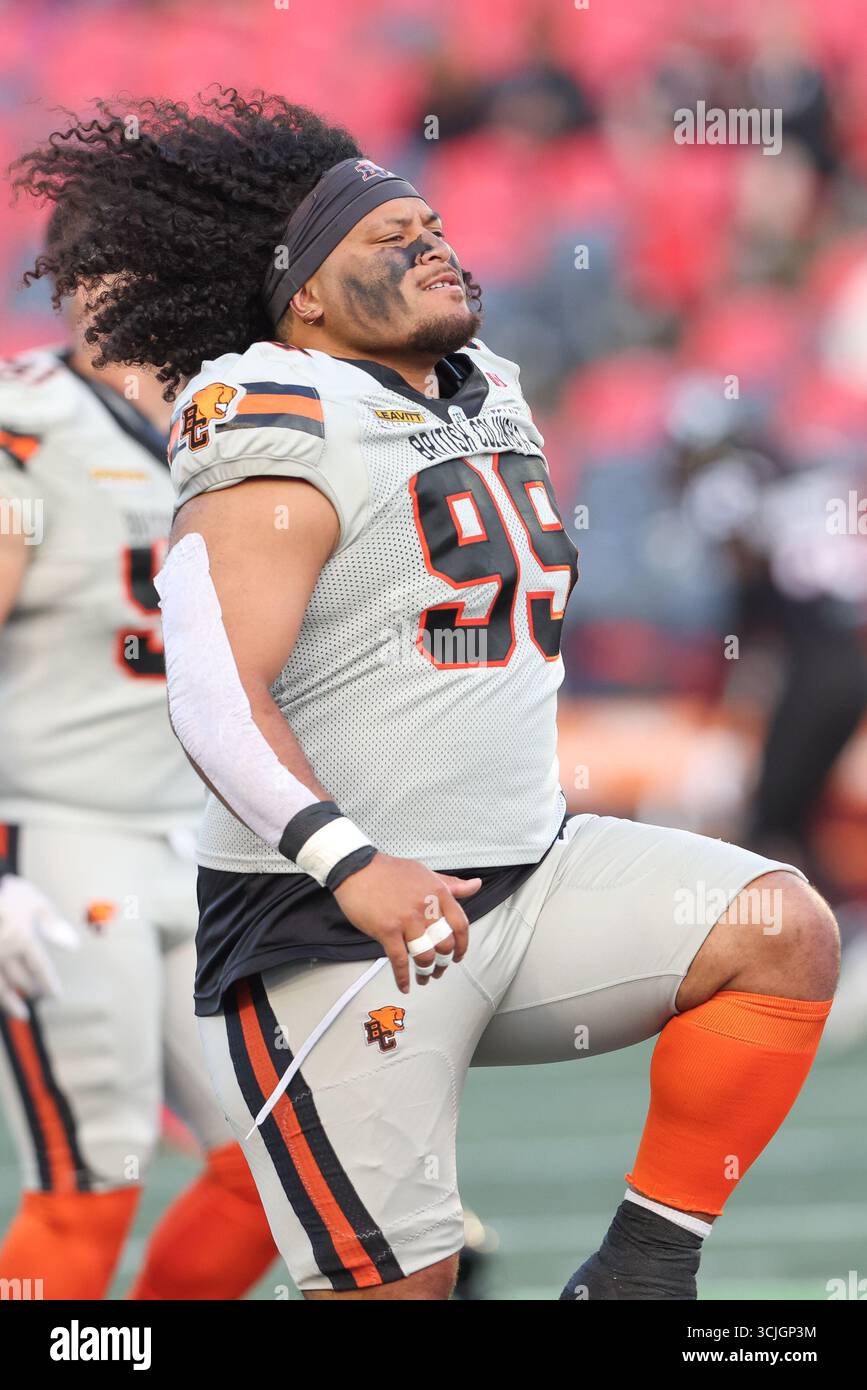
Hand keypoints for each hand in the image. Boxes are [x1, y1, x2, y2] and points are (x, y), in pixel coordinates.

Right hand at [0, 875, 79, 1019]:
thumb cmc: (8, 893)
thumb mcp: (35, 902)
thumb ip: (53, 925)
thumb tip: (74, 946)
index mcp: (23, 939)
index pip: (40, 969)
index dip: (49, 984)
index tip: (56, 996)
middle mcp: (4, 952)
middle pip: (21, 979)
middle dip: (32, 989)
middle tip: (38, 995)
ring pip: (0, 987)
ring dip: (11, 1002)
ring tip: (20, 1012)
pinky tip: (1, 999)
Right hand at [333, 853, 480, 993]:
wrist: (357, 868)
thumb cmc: (389, 870)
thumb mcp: (425, 872)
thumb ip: (451, 884)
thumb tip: (476, 885)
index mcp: (438, 893)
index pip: (460, 925)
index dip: (462, 945)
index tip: (459, 955)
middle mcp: (426, 907)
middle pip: (445, 944)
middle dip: (444, 962)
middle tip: (439, 969)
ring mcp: (407, 920)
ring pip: (425, 956)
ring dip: (426, 972)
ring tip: (423, 978)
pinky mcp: (387, 930)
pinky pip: (399, 961)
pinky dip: (403, 977)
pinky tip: (405, 985)